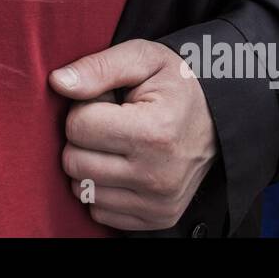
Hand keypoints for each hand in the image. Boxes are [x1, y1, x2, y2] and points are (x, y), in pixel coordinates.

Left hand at [50, 40, 218, 230]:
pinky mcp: (159, 219)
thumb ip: (98, 67)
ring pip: (82, 190)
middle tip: (112, 122)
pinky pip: (100, 213)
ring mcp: (159, 203)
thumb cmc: (175, 83)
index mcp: (155, 133)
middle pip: (74, 162)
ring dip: (91, 164)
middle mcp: (158, 176)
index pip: (78, 127)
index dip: (85, 107)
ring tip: (120, 144)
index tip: (108, 102)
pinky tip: (124, 167)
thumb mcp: (142, 58)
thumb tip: (58, 83)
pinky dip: (103, 189)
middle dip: (84, 138)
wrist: (219, 117)